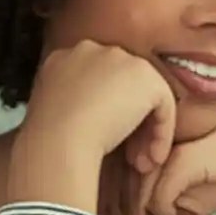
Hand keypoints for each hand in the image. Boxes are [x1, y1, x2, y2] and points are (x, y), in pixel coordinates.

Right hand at [10, 40, 175, 213]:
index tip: (110, 146)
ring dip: (146, 134)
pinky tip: (152, 158)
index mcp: (64, 58)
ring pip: (145, 99)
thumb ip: (77, 104)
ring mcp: (120, 59)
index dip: (108, 117)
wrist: (60, 139)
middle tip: (132, 159)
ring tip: (142, 164)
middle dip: (132, 127)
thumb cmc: (52, 139)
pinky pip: (164, 106)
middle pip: (125, 90)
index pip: (98, 84)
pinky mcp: (145, 76)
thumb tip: (101, 118)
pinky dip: (161, 134)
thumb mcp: (57, 113)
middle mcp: (92, 50)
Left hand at [124, 119, 215, 214]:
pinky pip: (160, 196)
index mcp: (157, 143)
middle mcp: (157, 142)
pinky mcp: (180, 161)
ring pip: (139, 190)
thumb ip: (171, 197)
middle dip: (128, 213)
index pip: (127, 173)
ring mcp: (168, 149)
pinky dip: (167, 213)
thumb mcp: (195, 188)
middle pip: (127, 181)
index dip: (125, 201)